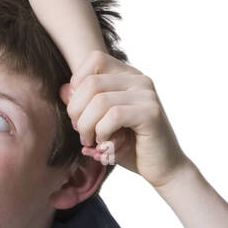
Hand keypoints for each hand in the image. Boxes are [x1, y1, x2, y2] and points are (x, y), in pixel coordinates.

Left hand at [60, 52, 189, 189]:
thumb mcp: (100, 124)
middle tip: (82, 133)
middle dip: (76, 111)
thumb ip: (84, 105)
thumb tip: (63, 89)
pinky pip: (114, 115)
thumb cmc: (131, 146)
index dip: (76, 84)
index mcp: (128, 76)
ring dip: (87, 125)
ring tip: (90, 141)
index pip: (94, 59)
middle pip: (91, 82)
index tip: (77, 111)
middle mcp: (139, 79)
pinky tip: (105, 143)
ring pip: (99, 100)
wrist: (164, 168)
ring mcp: (147, 95)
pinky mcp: (150, 113)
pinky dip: (102, 131)